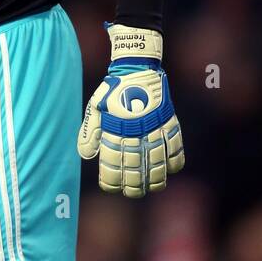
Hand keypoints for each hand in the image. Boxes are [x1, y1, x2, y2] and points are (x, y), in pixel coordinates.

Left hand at [77, 24, 183, 197]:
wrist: (136, 67)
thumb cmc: (112, 89)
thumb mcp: (96, 107)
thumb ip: (91, 131)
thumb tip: (86, 155)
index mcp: (116, 127)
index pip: (113, 161)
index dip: (112, 178)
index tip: (111, 187)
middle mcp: (135, 129)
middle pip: (137, 164)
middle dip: (135, 183)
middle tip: (133, 193)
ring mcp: (153, 124)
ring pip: (157, 157)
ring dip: (156, 175)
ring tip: (154, 187)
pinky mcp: (168, 119)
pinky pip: (174, 142)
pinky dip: (175, 157)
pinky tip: (173, 169)